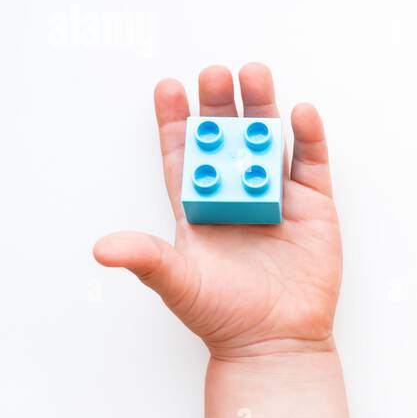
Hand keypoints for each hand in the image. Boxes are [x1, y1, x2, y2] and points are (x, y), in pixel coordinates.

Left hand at [94, 63, 339, 358]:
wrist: (274, 343)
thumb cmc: (222, 317)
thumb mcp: (176, 284)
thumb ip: (145, 259)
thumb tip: (102, 248)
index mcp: (200, 206)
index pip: (185, 154)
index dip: (176, 121)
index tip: (169, 87)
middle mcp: (238, 194)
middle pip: (227, 137)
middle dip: (220, 104)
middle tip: (215, 74)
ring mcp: (277, 197)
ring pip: (269, 140)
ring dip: (262, 107)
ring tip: (254, 75)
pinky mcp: (314, 207)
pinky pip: (312, 163)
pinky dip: (309, 136)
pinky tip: (301, 113)